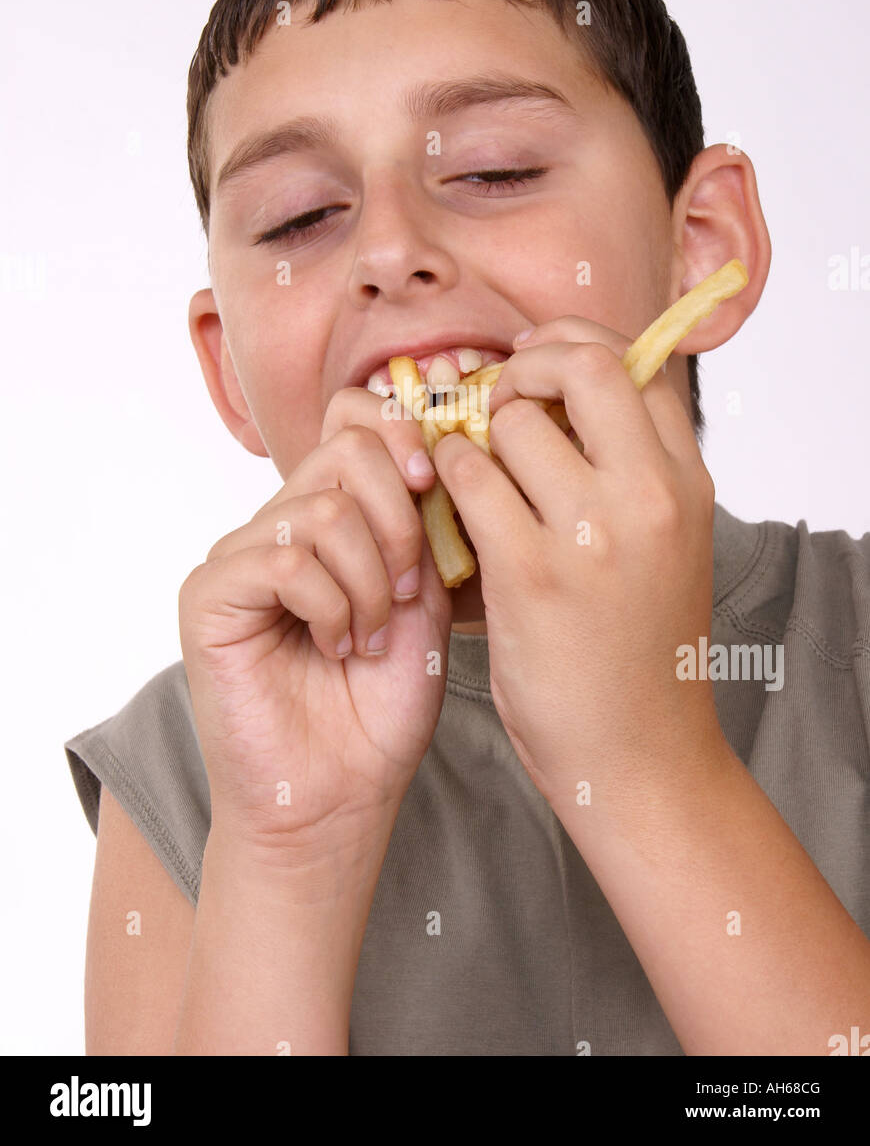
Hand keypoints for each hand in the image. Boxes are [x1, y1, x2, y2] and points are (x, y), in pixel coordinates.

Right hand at [178, 387, 451, 862]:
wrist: (338, 797)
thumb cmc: (380, 709)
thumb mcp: (425, 601)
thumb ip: (423, 526)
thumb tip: (435, 451)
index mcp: (328, 515)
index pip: (352, 418)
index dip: (401, 434)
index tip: (434, 484)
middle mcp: (277, 523)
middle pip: (346, 450)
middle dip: (400, 521)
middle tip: (408, 593)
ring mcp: (238, 556)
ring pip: (322, 508)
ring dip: (370, 579)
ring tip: (370, 637)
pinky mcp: (208, 595)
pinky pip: (284, 559)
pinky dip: (331, 606)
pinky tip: (336, 648)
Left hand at [431, 316, 727, 802]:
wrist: (640, 758)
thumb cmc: (637, 649)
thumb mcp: (666, 546)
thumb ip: (630, 471)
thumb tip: (557, 396)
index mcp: (688, 484)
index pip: (640, 362)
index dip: (577, 347)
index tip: (536, 367)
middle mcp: (651, 496)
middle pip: (583, 364)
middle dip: (526, 365)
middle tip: (496, 399)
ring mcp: (593, 534)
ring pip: (509, 420)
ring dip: (474, 435)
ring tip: (470, 473)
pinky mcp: (532, 575)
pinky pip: (468, 478)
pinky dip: (447, 479)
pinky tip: (449, 512)